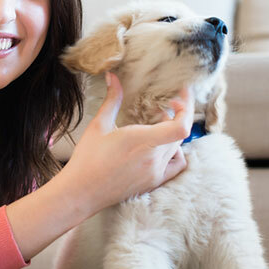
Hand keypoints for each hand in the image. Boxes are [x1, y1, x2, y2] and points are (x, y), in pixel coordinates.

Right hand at [60, 72, 192, 212]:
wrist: (81, 191)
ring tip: (159, 123)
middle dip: (176, 115)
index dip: (187, 108)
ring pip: (177, 147)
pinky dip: (175, 153)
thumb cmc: (88, 159)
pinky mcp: (153, 182)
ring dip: (173, 132)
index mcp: (143, 141)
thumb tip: (113, 77)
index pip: (181, 126)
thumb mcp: (99, 125)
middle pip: (180, 133)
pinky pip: (175, 165)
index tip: (180, 95)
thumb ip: (112, 100)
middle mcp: (154, 158)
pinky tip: (161, 146)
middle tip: (164, 104)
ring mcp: (155, 172)